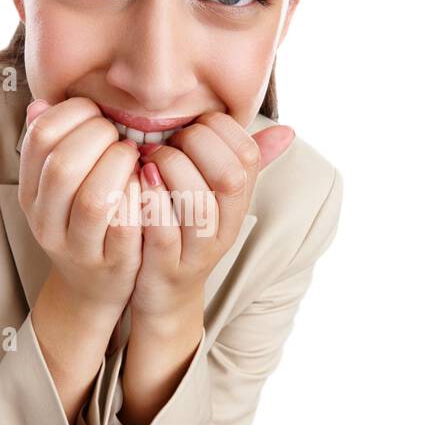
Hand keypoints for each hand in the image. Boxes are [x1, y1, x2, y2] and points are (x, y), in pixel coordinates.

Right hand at [18, 96, 142, 316]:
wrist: (93, 284)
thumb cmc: (84, 221)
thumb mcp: (58, 185)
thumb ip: (52, 145)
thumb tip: (41, 103)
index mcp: (30, 191)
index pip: (41, 137)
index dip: (72, 114)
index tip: (95, 113)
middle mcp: (45, 221)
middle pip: (63, 166)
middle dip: (99, 138)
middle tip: (118, 136)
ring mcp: (78, 246)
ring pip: (94, 199)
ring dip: (120, 167)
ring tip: (133, 156)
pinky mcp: (112, 263)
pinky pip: (125, 227)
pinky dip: (139, 198)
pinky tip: (146, 182)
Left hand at [129, 112, 294, 320]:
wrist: (165, 299)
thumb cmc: (185, 235)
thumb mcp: (216, 199)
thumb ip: (242, 165)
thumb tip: (287, 130)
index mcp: (237, 205)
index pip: (248, 156)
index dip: (220, 130)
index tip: (191, 125)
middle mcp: (224, 229)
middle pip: (228, 177)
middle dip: (195, 146)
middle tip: (165, 143)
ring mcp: (197, 252)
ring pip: (198, 203)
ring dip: (170, 169)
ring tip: (148, 161)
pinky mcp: (165, 268)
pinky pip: (163, 231)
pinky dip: (150, 200)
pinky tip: (137, 182)